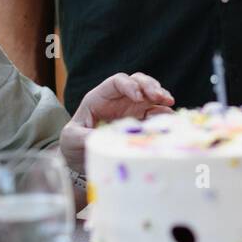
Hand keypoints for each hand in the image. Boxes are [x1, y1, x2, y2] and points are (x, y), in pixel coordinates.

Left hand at [60, 72, 174, 171]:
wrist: (82, 159)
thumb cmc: (73, 144)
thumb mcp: (71, 139)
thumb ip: (83, 136)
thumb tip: (100, 138)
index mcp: (100, 97)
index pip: (117, 82)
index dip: (129, 85)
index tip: (138, 97)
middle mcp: (119, 100)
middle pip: (138, 82)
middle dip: (150, 86)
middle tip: (161, 97)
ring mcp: (132, 110)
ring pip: (151, 95)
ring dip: (161, 97)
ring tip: (169, 104)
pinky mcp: (142, 122)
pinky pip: (157, 114)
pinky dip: (165, 115)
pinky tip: (170, 120)